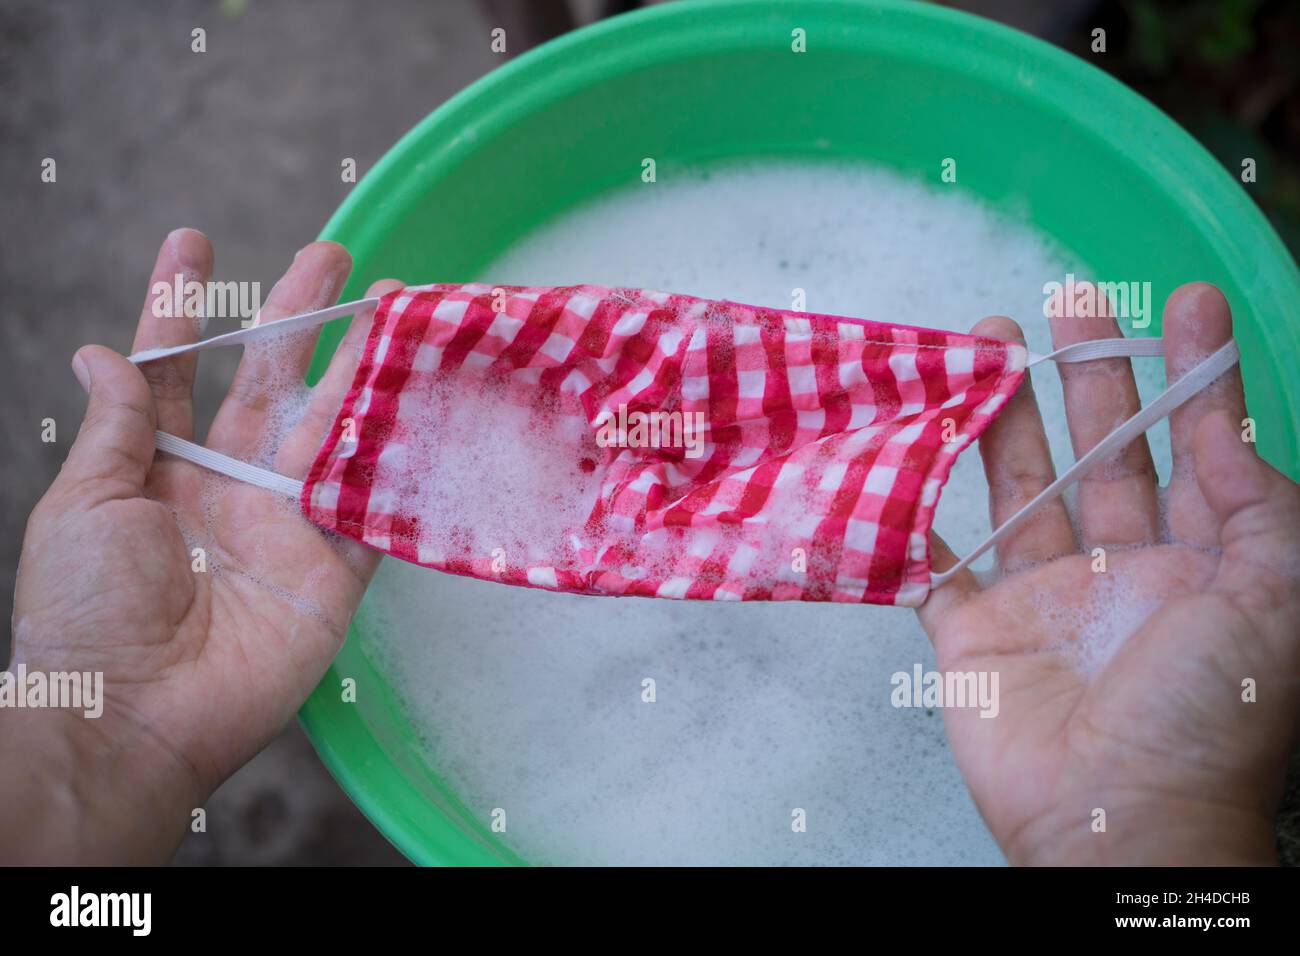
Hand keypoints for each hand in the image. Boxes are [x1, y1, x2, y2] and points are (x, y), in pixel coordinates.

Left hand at [4, 229, 399, 862]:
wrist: (136, 714)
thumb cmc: (88, 612)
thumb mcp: (84, 505)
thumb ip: (116, 429)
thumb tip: (103, 352)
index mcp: (161, 468)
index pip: (178, 372)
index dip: (182, 307)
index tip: (190, 244)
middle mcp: (230, 485)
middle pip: (272, 383)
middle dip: (298, 316)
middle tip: (331, 255)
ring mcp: (287, 524)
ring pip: (335, 427)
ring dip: (364, 368)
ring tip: (394, 307)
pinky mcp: (334, 568)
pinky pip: (374, 505)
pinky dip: (399, 458)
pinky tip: (423, 400)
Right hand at [919, 282, 1299, 864]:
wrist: (1120, 821)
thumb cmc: (1209, 714)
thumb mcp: (1277, 600)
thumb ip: (1258, 508)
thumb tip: (1224, 434)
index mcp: (1202, 566)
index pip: (1199, 450)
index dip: (1194, 375)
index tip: (1186, 302)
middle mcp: (1122, 573)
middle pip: (1102, 454)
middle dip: (1089, 375)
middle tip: (1069, 302)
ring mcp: (1042, 602)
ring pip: (1016, 491)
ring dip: (999, 422)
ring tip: (984, 344)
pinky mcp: (974, 634)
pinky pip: (934, 566)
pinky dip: (909, 519)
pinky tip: (899, 455)